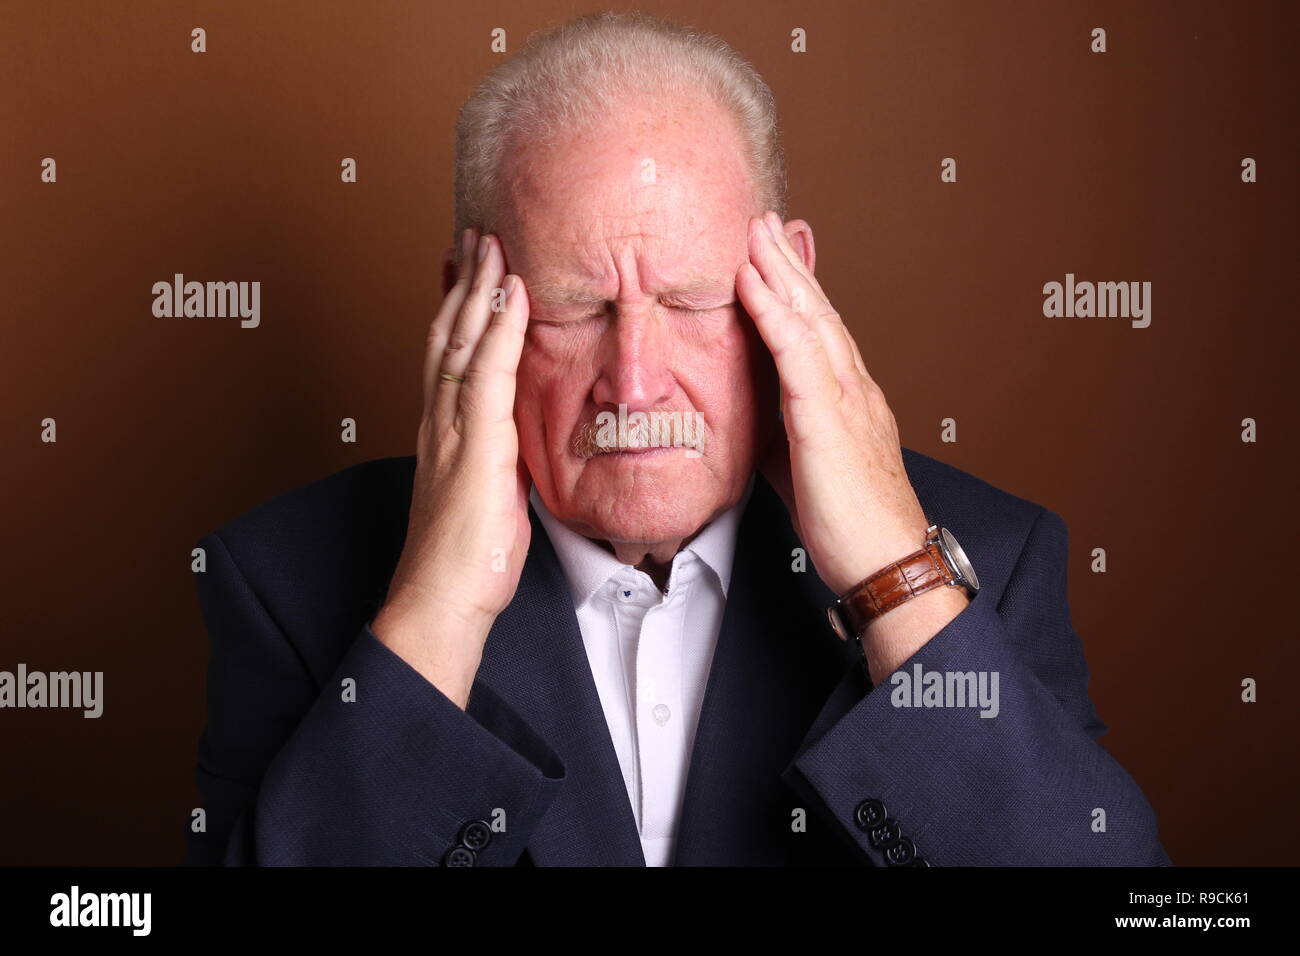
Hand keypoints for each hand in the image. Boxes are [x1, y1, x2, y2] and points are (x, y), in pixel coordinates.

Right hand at [371, 228, 531, 706]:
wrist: (441, 602)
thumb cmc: (465, 561)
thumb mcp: (489, 496)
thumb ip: (500, 461)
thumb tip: (518, 447)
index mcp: (443, 433)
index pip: (447, 355)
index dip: (457, 308)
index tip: (468, 269)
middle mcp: (439, 422)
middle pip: (446, 334)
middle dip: (463, 280)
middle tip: (475, 234)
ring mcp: (451, 430)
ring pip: (459, 341)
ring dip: (477, 287)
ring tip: (491, 242)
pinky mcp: (473, 446)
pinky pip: (486, 373)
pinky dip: (497, 329)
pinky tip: (511, 294)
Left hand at [736, 212, 967, 677]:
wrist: (888, 563)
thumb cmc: (850, 527)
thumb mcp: (806, 470)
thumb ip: (784, 437)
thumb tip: (754, 424)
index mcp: (849, 400)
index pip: (820, 333)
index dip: (797, 291)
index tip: (773, 257)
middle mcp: (853, 388)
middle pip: (819, 311)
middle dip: (789, 263)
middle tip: (765, 221)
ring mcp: (845, 398)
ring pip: (812, 319)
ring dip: (780, 270)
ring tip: (755, 231)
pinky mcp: (827, 419)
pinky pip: (797, 353)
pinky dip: (774, 312)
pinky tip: (753, 282)